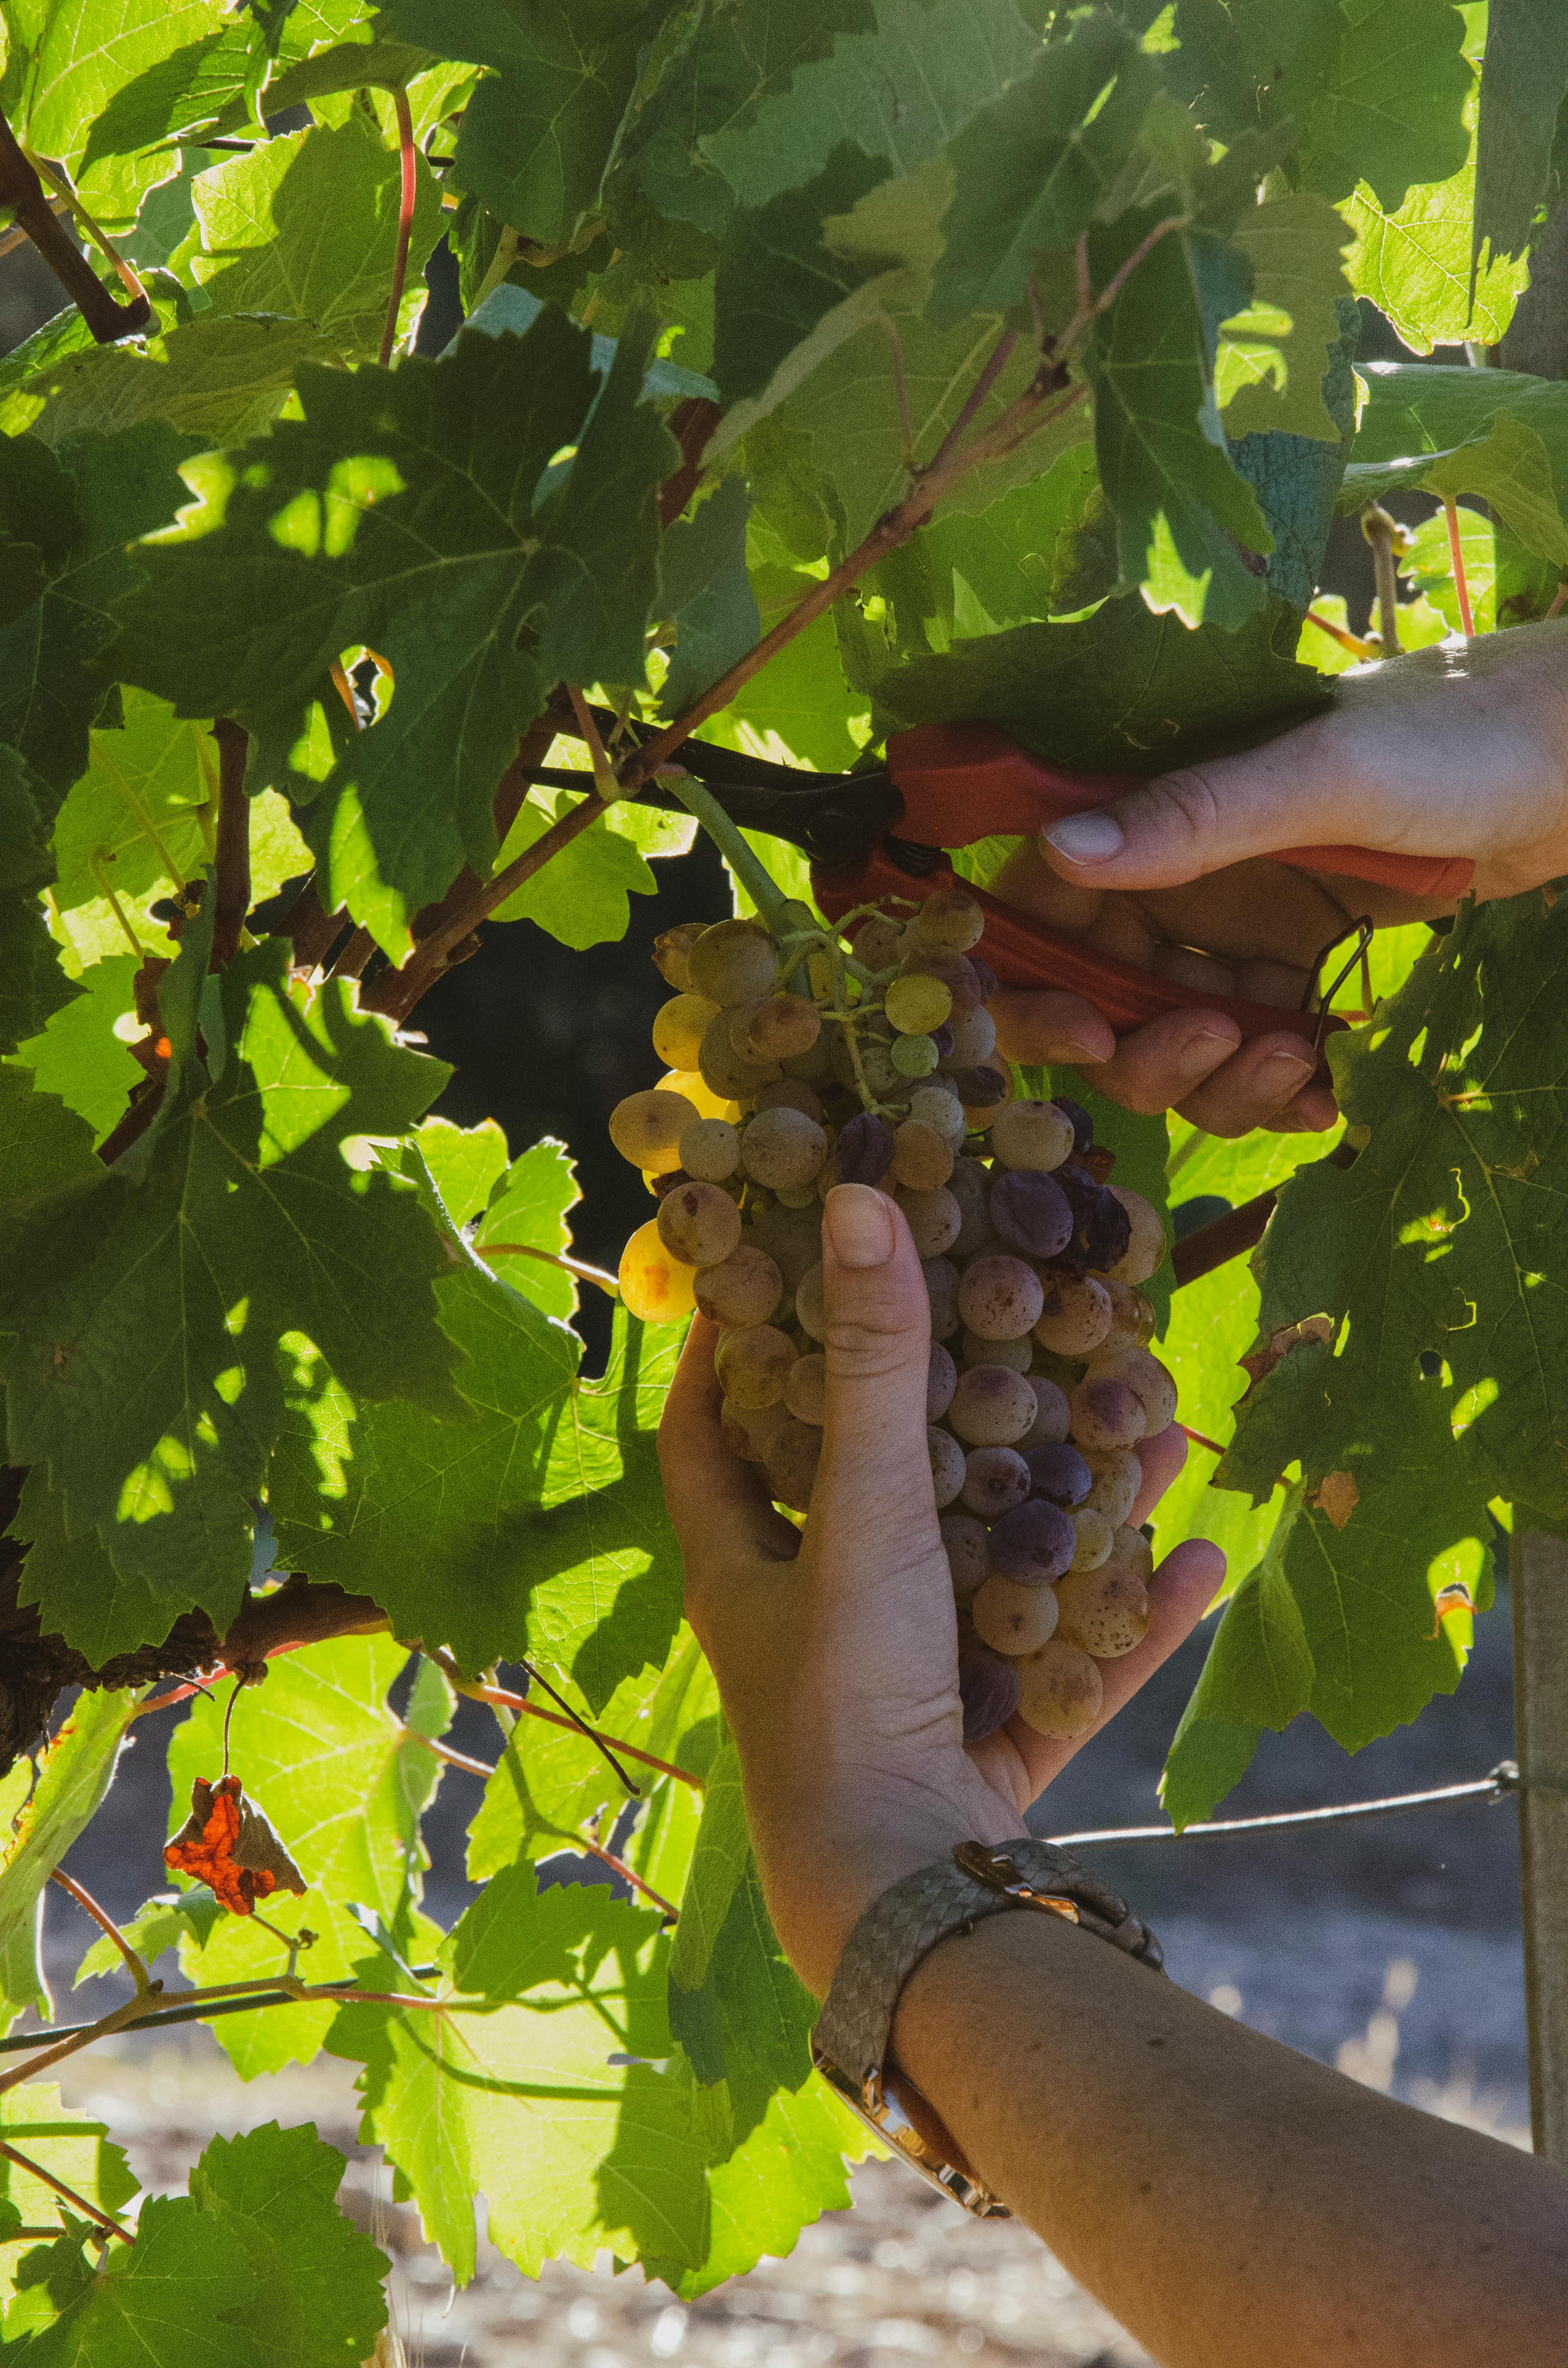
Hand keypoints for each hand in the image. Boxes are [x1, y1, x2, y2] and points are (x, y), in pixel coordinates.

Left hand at [658, 1183, 1222, 1997]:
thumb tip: (859, 1202)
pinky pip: (1060, 1663)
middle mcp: (815, 1627)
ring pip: (988, 1572)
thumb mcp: (866, 1511)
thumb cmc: (849, 1697)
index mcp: (747, 1572)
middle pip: (873, 1492)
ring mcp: (904, 1693)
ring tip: (1138, 1425)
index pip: (707, 1436)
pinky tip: (1193, 1560)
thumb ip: (875, 1366)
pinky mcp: (983, 1750)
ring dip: (1061, 1506)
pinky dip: (1118, 1615)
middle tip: (1000, 1325)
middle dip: (946, 1415)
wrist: (907, 1898)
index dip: (725, 1353)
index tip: (762, 1277)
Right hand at [989, 623, 1567, 1136]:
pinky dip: (1280, 1090)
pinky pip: (1256, 1051)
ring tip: (1293, 1066)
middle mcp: (1184, 876)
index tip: (1090, 1035)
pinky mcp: (1300, 968)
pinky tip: (1324, 1100)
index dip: (1040, 983)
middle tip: (1214, 1047)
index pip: (1047, 905)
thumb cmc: (1457, 736)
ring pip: (1177, 1040)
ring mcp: (1241, 927)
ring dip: (1219, 1081)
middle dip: (1144, 1052)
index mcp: (1162, 810)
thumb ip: (1198, 816)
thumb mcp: (1327, 773)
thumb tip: (1064, 853)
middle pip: (1104, 998)